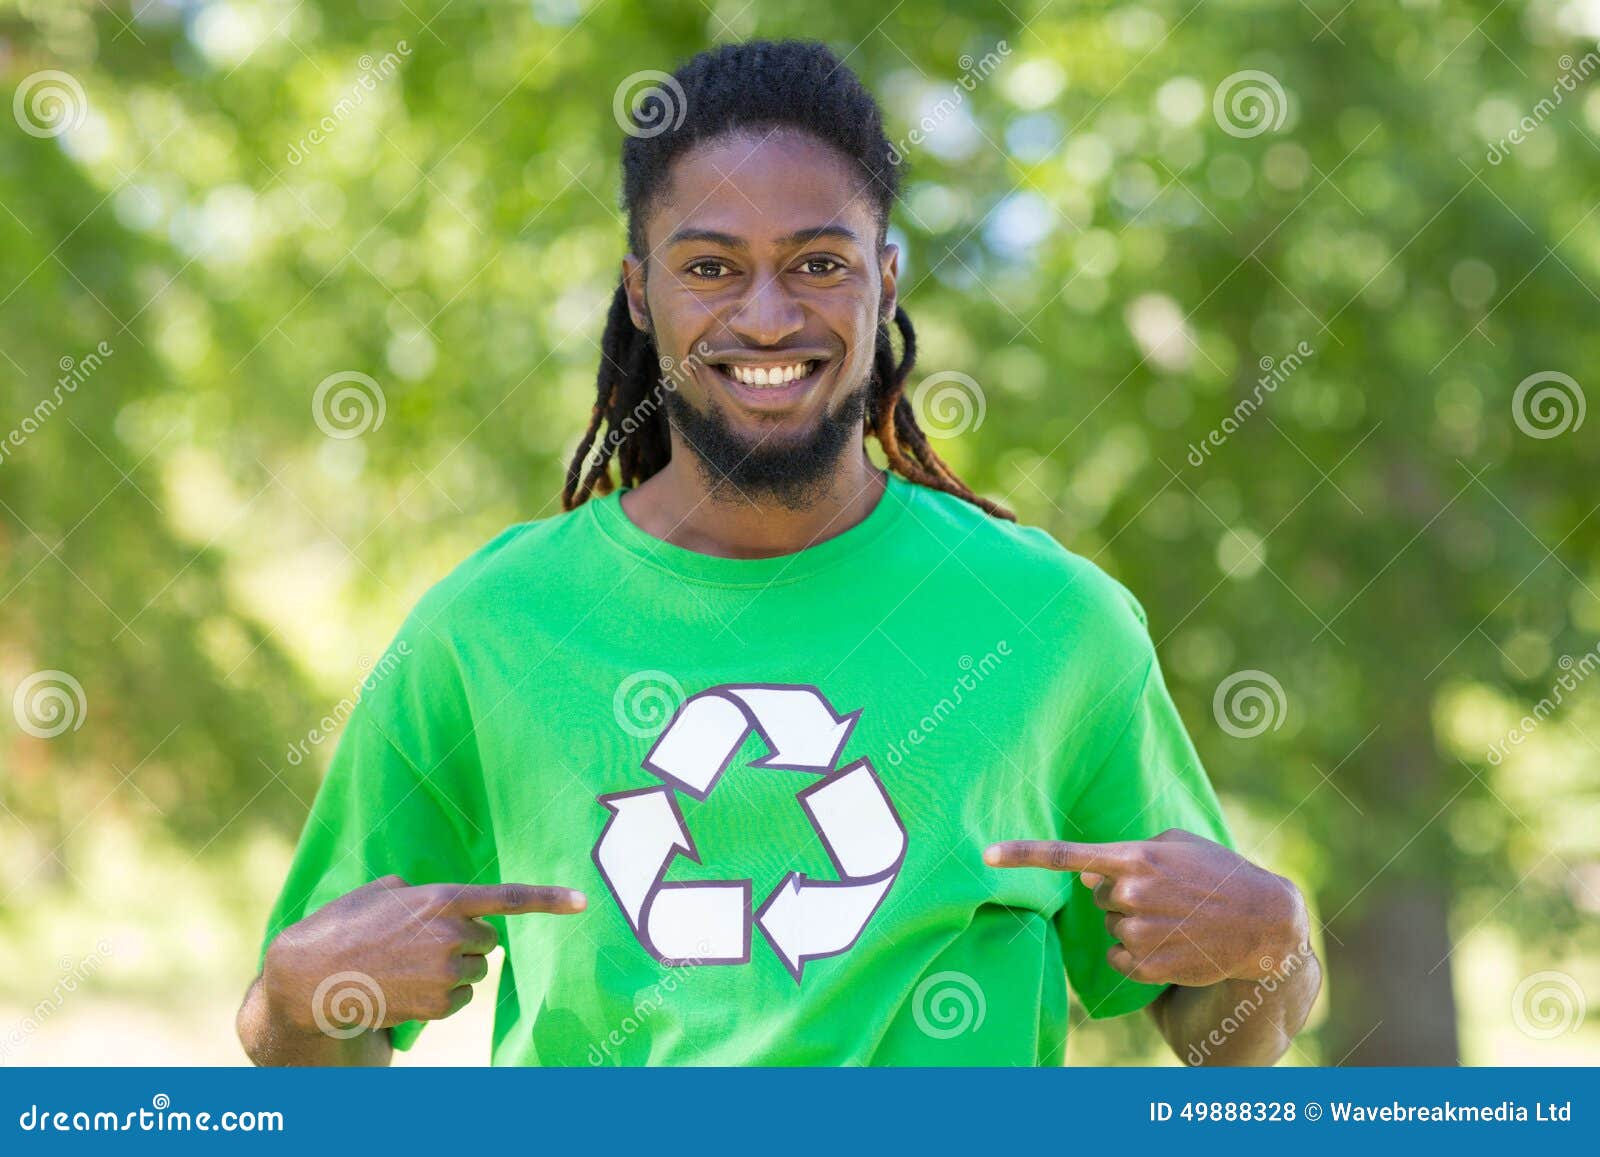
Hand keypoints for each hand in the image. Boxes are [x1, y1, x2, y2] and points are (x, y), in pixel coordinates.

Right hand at [262, 875, 585, 1035]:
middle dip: (466, 941)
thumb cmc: (344, 926)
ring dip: (453, 969)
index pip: (508, 897)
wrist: (311, 979)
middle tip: (423, 945)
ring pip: (476, 970)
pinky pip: (462, 998)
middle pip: (489, 939)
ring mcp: (448, 971)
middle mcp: (452, 933)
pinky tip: (407, 990)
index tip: (584, 902)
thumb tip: (430, 895)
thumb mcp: (381, 891)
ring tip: (408, 968)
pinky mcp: (442, 1005)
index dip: (549, 899)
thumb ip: (420, 889)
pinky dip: (444, 996)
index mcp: (442, 897)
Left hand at [983, 829, 1307, 985]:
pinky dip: (1136, 954)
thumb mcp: (1177, 843)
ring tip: (1176, 919)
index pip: (1067, 855)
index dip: (1022, 854)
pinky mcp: (1148, 965)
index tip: (985, 855)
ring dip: (1134, 925)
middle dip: (1122, 896)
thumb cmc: (1218, 872)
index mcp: (1134, 856)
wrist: (1264, 922)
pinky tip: (1171, 943)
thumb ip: (1128, 850)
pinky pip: (1118, 959)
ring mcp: (1139, 932)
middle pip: (1098, 898)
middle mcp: (1131, 893)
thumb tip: (1090, 877)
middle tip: (1165, 895)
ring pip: (1110, 929)